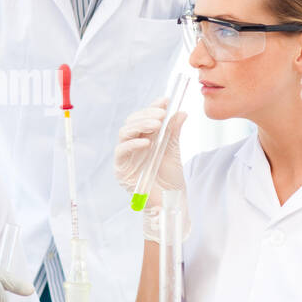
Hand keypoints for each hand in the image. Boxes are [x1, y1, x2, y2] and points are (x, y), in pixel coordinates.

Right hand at [113, 99, 189, 241]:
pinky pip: (121, 152)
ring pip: (124, 133)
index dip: (153, 106)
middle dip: (147, 115)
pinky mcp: (121, 169)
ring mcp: (126, 156)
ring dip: (140, 125)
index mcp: (145, 137)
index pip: (144, 117)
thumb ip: (174, 131)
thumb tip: (181, 112)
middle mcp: (133, 144)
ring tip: (156, 124)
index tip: (165, 100)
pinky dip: (132, 144)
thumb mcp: (174, 150)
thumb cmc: (170, 178)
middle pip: (132, 122)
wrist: (170, 201)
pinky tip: (146, 142)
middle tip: (161, 114)